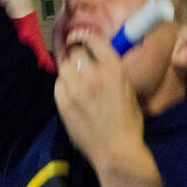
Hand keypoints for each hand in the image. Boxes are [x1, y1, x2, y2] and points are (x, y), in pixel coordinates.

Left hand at [54, 29, 162, 186]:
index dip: (83, 36)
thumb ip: (112, 69)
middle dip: (78, 57)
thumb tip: (98, 55)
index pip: (93, 40)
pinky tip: (71, 95)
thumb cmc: (128, 121)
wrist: (116, 150)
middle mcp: (94, 74)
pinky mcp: (63, 102)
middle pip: (75, 52)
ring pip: (64, 67)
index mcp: (114, 69)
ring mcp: (76, 88)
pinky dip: (63, 86)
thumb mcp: (127, 88)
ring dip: (69, 71)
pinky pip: (58, 84)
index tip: (79, 37)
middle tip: (81, 66)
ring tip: (76, 81)